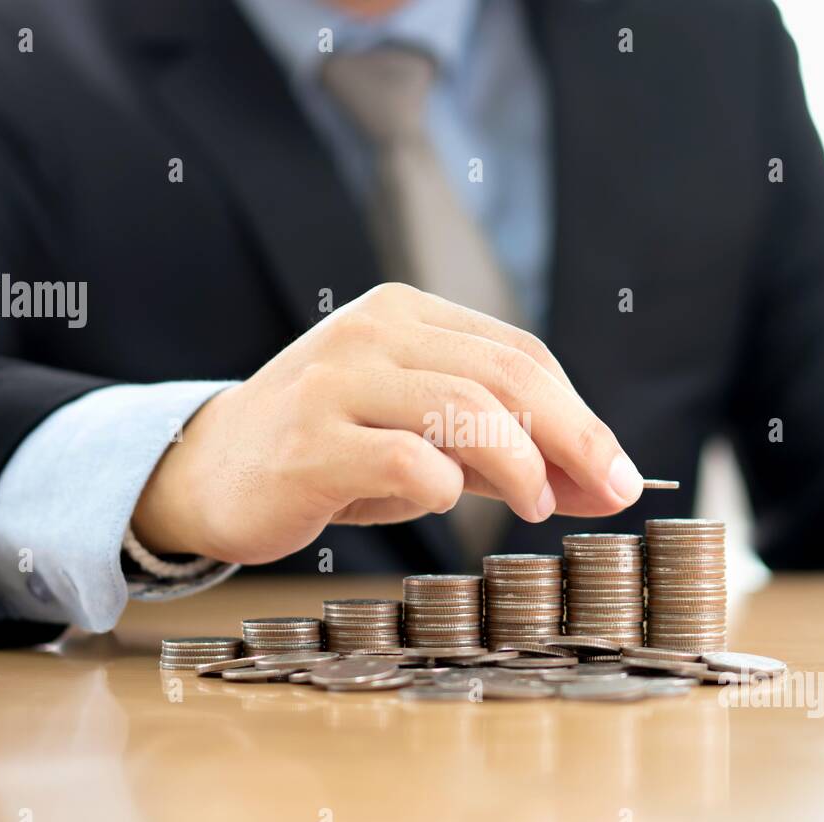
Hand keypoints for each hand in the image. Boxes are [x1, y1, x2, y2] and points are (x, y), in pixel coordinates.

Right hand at [131, 283, 645, 563]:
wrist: (205, 473)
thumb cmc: (328, 454)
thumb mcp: (419, 436)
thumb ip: (500, 449)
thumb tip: (597, 483)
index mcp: (405, 314)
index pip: (519, 354)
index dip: (580, 416)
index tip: (618, 473)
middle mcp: (373, 332)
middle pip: (508, 375)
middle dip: (576, 438)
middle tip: (612, 492)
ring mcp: (337, 382)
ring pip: (468, 408)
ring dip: (522, 464)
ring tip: (538, 505)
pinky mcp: (310, 442)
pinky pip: (408, 460)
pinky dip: (447, 488)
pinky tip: (445, 502)